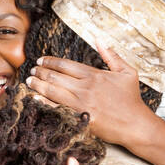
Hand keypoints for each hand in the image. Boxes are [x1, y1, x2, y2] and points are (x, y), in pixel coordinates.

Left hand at [25, 37, 152, 145]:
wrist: (135, 124)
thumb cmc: (131, 99)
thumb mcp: (127, 72)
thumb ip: (111, 55)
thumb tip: (99, 39)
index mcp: (94, 75)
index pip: (65, 65)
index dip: (50, 61)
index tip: (41, 60)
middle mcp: (85, 87)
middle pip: (55, 76)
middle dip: (40, 72)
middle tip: (32, 70)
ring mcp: (80, 103)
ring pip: (52, 91)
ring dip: (38, 85)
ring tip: (29, 81)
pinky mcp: (78, 118)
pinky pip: (56, 108)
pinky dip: (43, 102)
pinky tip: (34, 98)